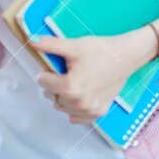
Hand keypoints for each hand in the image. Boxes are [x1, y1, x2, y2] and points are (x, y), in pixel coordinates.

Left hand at [31, 31, 150, 122]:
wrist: (127, 56)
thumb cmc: (102, 50)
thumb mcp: (75, 45)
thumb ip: (51, 45)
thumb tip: (31, 41)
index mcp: (70, 87)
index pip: (42, 82)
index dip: (47, 71)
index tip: (55, 66)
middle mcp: (78, 102)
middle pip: (51, 96)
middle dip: (54, 84)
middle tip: (66, 72)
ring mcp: (89, 110)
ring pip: (62, 107)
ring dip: (63, 97)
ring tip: (74, 82)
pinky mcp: (98, 112)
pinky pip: (76, 117)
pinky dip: (74, 109)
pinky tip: (81, 95)